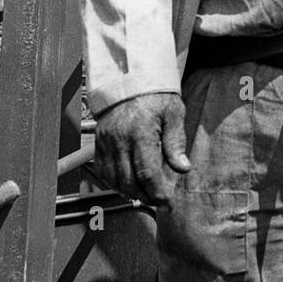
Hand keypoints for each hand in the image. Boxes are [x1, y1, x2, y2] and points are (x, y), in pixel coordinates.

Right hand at [94, 92, 190, 207]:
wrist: (129, 79)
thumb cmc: (155, 95)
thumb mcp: (173, 112)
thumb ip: (176, 142)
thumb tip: (183, 168)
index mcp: (141, 132)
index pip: (147, 173)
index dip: (158, 193)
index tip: (167, 202)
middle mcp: (120, 139)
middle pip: (129, 181)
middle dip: (145, 197)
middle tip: (159, 201)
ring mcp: (107, 142)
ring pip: (114, 180)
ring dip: (130, 192)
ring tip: (145, 194)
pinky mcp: (99, 142)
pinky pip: (102, 171)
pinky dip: (113, 183)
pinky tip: (127, 183)